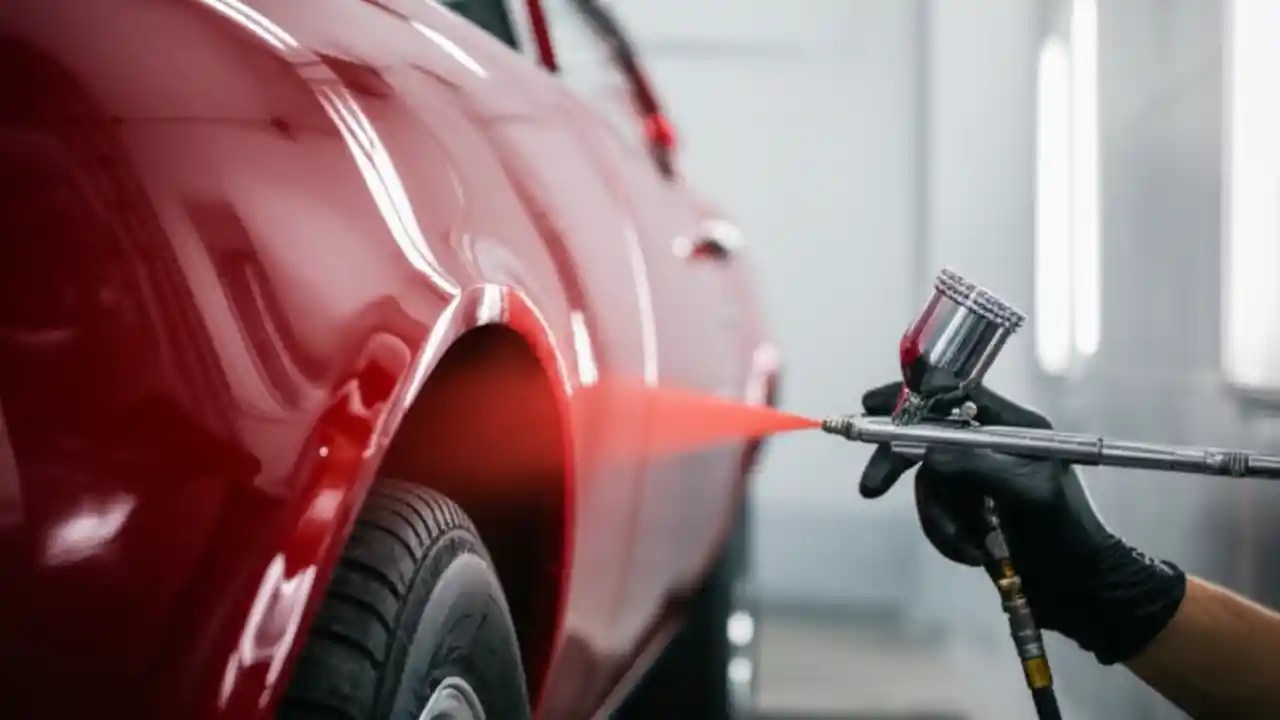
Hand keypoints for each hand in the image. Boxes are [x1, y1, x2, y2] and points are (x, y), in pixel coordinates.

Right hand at [859, 377, 1186, 664]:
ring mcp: (978, 477)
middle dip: (901, 464)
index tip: (873, 403)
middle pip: (927, 436)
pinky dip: (946, 535)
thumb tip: (928, 450)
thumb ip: (976, 465)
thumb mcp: (1026, 494)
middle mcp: (991, 445)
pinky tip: (972, 553)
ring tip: (968, 547)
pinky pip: (936, 511)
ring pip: (928, 482)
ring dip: (940, 519)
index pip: (955, 394)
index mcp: (1014, 428)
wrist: (1078, 590)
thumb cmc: (1065, 537)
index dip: (912, 394)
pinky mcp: (969, 507)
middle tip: (871, 486)